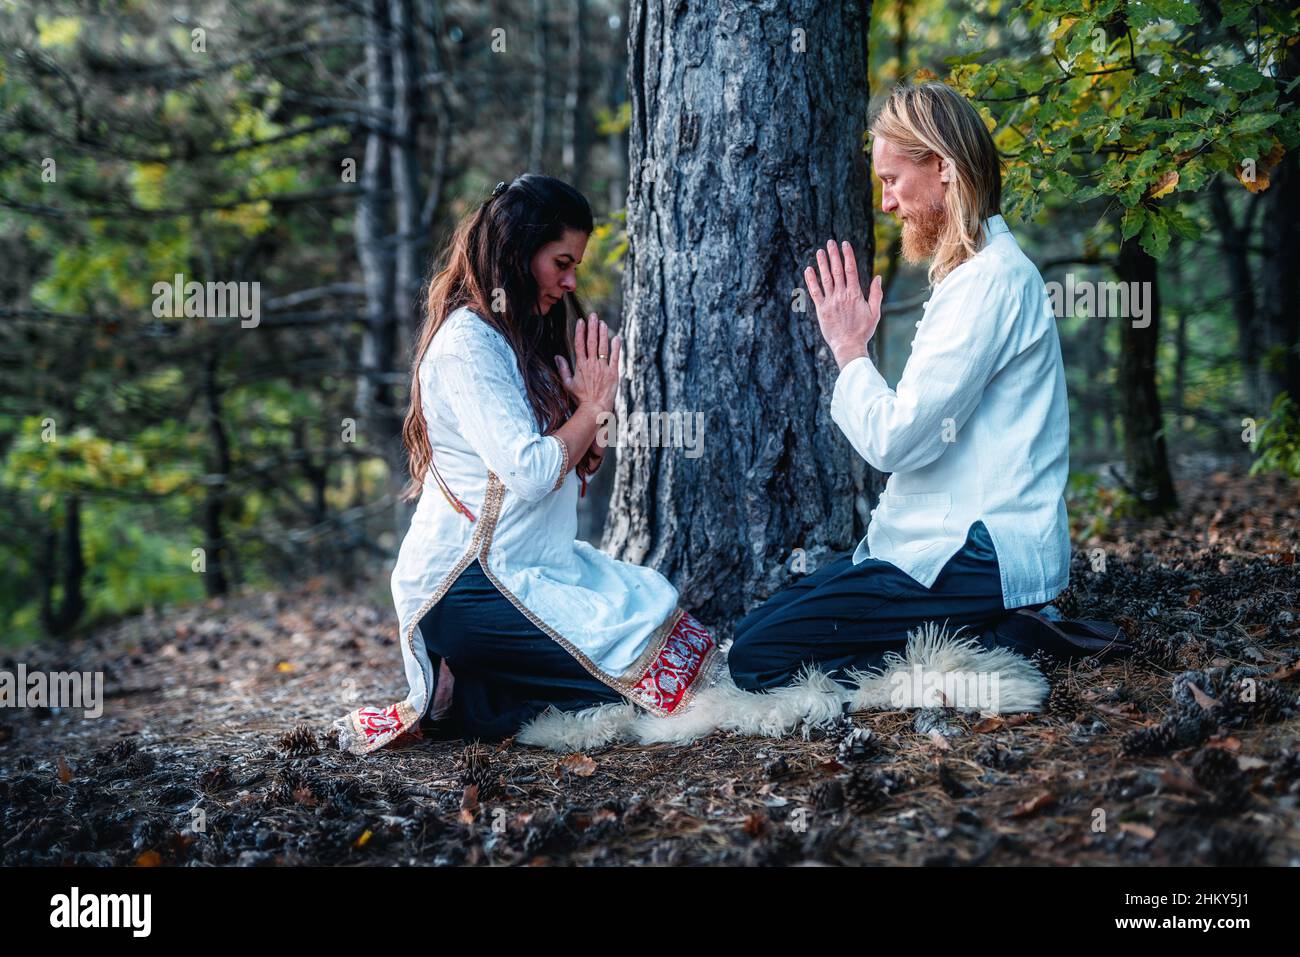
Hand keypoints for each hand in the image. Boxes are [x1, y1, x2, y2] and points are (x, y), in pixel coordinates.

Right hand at [556, 313, 620, 414]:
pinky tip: (616, 337)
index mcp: (580, 366)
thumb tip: (557, 356)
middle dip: (592, 327)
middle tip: (593, 315)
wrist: (595, 408)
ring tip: (603, 322)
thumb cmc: (580, 398)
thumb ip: (563, 368)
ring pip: (603, 347)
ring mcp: (603, 368)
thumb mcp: (568, 384)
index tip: (581, 321)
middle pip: (592, 342)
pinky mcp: (613, 373)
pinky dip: (616, 347)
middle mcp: (592, 364)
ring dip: (603, 333)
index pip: (579, 344)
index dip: (580, 331)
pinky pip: (615, 357)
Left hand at [804, 239, 882, 369]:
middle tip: (830, 243)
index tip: (844, 244)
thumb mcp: (875, 312)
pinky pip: (815, 292)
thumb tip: (878, 277)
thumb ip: (876, 294)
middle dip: (834, 255)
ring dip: (822, 264)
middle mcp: (842, 295)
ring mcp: (830, 302)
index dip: (847, 255)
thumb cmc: (863, 331)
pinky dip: (811, 280)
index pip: (851, 269)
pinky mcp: (821, 309)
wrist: (849, 346)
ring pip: (825, 278)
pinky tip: (808, 270)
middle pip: (837, 270)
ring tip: (819, 252)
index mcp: (855, 294)